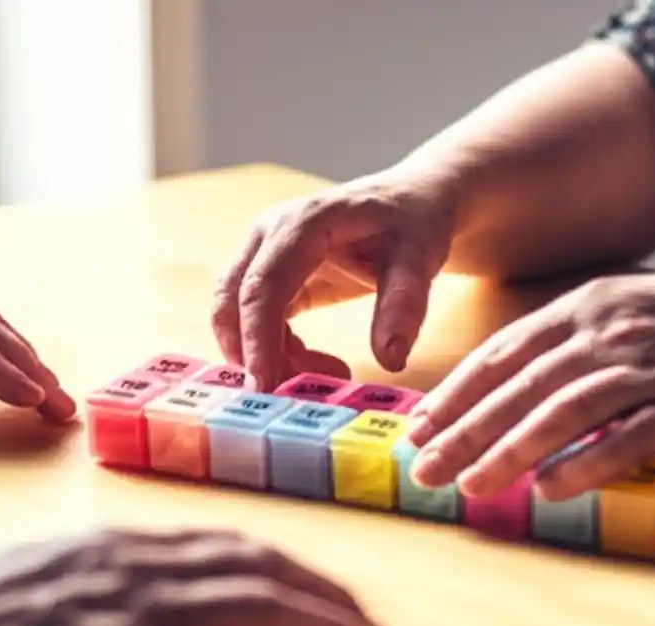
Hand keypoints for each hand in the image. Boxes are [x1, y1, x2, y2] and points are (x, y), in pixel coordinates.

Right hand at [0, 528, 387, 625]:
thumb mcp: (46, 583)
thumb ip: (107, 583)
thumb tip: (162, 596)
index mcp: (118, 545)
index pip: (229, 544)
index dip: (291, 566)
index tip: (330, 590)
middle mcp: (134, 564)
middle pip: (256, 566)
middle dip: (323, 594)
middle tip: (370, 625)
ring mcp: (128, 609)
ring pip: (253, 605)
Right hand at [212, 167, 455, 389]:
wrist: (412, 200)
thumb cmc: (414, 222)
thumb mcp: (421, 258)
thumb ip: (405, 304)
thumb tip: (391, 359)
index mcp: (303, 223)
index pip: (263, 286)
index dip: (258, 339)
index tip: (263, 387)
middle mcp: (270, 233)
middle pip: (233, 301)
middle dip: (252, 354)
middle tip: (291, 395)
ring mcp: (263, 252)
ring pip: (236, 314)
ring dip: (267, 355)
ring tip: (328, 373)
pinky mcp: (269, 273)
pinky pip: (254, 319)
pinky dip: (275, 349)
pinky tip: (315, 363)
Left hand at [405, 270, 654, 500]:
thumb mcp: (623, 313)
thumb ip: (566, 347)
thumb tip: (503, 396)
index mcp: (585, 307)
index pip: (501, 354)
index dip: (454, 393)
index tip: (417, 428)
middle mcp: (608, 332)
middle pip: (519, 388)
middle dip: (462, 431)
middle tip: (421, 469)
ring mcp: (650, 366)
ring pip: (562, 413)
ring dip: (508, 452)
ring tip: (470, 485)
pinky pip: (627, 438)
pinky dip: (584, 464)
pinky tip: (547, 490)